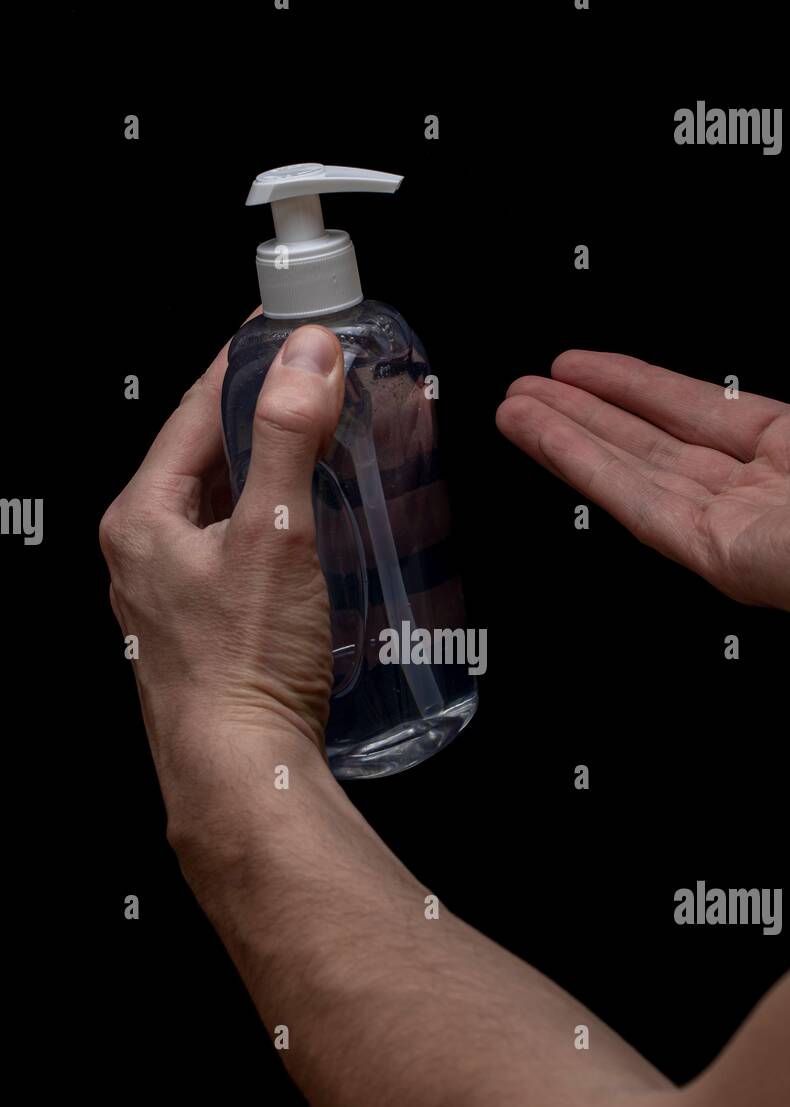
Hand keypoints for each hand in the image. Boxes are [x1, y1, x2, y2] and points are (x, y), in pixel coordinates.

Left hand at [99, 322, 344, 819]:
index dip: (243, 363)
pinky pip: (237, 553)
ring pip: (224, 508)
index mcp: (141, 518)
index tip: (285, 333)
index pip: (192, 410)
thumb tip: (303, 357)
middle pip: (208, 458)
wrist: (245, 771)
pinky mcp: (204, 628)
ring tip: (328, 454)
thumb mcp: (275, 534)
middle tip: (321, 391)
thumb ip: (288, 438)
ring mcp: (171, 594)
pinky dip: (275, 527)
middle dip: (265, 420)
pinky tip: (315, 534)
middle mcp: (144, 554)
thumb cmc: (245, 668)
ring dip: (274, 475)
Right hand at [497, 279, 789, 619]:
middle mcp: (769, 490)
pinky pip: (642, 506)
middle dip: (588, 415)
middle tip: (531, 389)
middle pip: (653, 445)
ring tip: (514, 407)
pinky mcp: (728, 556)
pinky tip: (546, 438)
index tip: (586, 367)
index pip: (699, 412)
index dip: (638, 386)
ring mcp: (745, 526)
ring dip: (570, 438)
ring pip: (635, 475)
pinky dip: (587, 468)